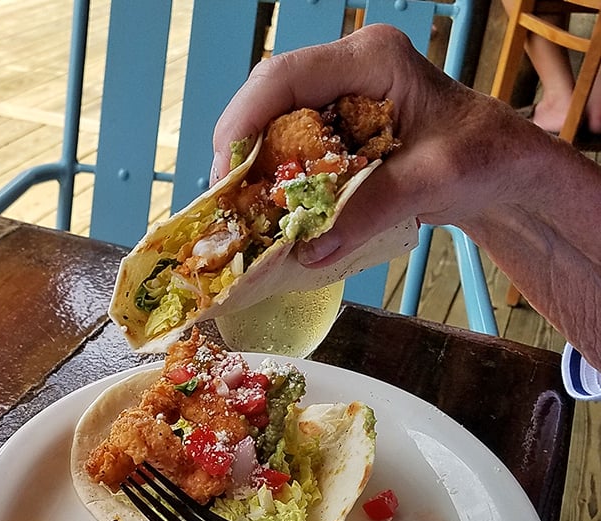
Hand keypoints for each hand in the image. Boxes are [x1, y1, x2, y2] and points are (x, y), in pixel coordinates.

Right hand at [211, 25, 519, 267]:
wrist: (503, 171)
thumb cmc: (483, 156)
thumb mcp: (432, 180)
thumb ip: (370, 211)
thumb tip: (309, 251)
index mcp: (371, 59)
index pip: (284, 76)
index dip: (244, 121)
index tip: (226, 172)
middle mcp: (348, 72)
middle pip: (270, 103)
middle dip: (245, 154)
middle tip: (230, 204)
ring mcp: (343, 102)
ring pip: (278, 130)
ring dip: (261, 174)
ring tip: (249, 215)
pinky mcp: (342, 133)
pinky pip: (297, 154)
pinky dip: (284, 186)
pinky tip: (280, 215)